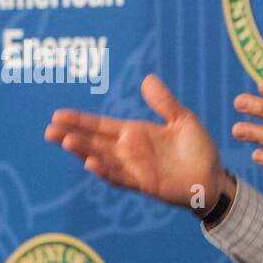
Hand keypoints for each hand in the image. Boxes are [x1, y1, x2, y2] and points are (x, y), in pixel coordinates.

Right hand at [44, 75, 232, 210]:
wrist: (213, 177)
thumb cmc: (198, 149)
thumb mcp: (182, 120)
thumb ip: (164, 103)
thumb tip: (147, 79)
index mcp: (135, 133)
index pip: (101, 125)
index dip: (80, 121)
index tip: (57, 115)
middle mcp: (129, 151)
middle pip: (94, 142)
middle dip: (71, 136)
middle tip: (49, 130)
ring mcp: (134, 168)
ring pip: (102, 159)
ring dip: (83, 151)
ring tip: (65, 141)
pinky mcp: (144, 184)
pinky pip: (121, 177)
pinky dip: (106, 171)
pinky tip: (91, 162)